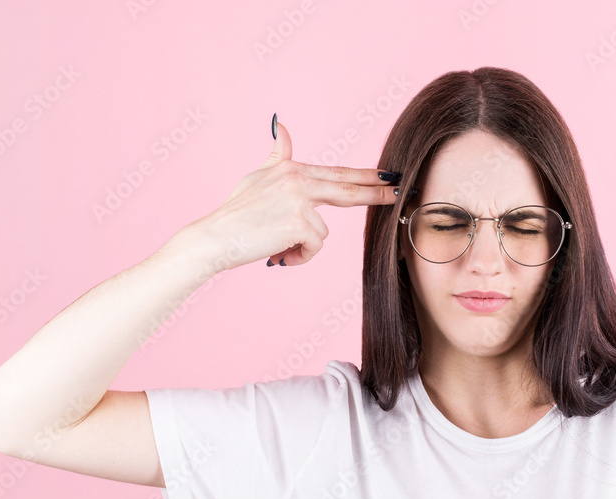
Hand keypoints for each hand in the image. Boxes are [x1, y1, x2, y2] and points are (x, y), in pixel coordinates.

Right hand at [190, 118, 399, 271]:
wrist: (215, 237)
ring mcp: (300, 201)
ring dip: (302, 247)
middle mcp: (298, 180)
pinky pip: (314, 248)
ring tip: (275, 244)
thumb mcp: (259, 176)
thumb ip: (278, 155)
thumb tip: (280, 124)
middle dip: (377, 192)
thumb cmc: (236, 212)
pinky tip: (277, 253)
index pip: (337, 173)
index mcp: (292, 169)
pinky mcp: (300, 223)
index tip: (389, 174)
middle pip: (347, 189)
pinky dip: (297, 257)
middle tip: (401, 192)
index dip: (365, 175)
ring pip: (322, 233)